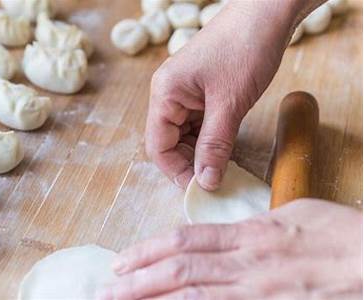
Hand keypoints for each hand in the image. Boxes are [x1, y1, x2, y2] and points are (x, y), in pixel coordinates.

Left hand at [99, 199, 362, 299]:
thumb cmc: (342, 234)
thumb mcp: (295, 214)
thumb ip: (256, 226)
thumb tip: (231, 232)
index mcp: (251, 232)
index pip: (187, 239)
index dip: (149, 249)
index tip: (123, 260)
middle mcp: (248, 262)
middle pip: (181, 270)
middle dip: (139, 280)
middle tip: (108, 289)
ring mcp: (258, 291)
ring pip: (195, 296)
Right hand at [145, 0, 307, 189]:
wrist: (266, 12)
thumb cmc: (245, 48)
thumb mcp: (230, 103)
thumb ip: (214, 145)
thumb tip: (206, 182)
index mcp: (164, 94)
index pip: (157, 145)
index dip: (176, 171)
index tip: (200, 189)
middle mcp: (168, 94)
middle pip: (168, 142)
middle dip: (188, 164)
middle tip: (214, 182)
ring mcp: (184, 93)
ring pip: (184, 135)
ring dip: (200, 153)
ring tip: (222, 168)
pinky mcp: (201, 92)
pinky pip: (198, 124)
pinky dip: (210, 140)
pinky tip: (225, 150)